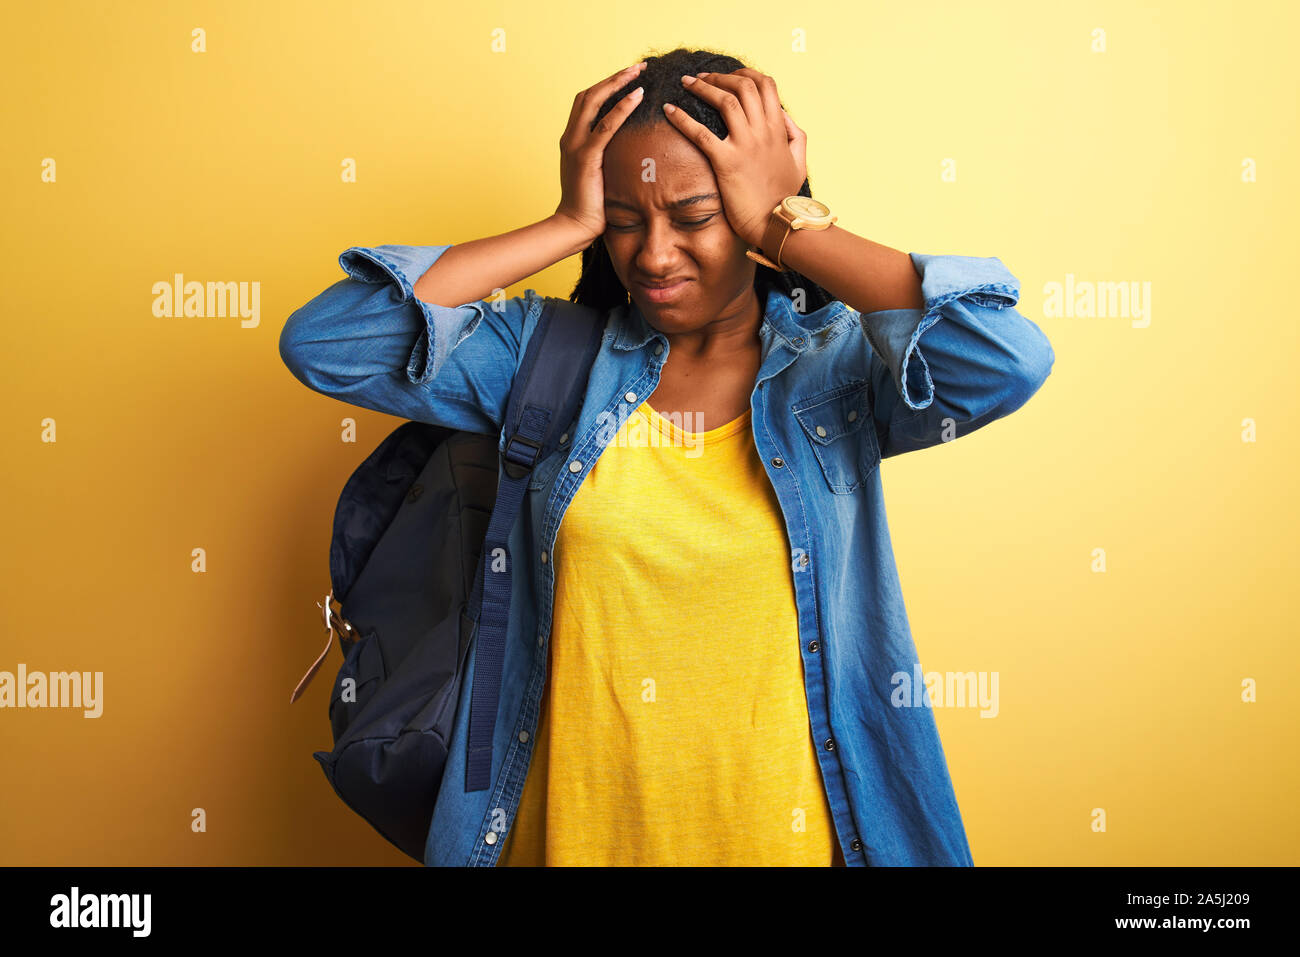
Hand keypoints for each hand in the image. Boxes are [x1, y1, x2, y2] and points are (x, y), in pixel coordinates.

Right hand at [554, 60, 646, 239]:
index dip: (607, 86)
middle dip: (614, 77)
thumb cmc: (591, 207)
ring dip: (618, 83)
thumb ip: (608, 159)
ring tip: (639, 72)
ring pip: (594, 101)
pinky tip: (637, 95)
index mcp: (572, 140)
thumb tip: (632, 152)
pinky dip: (621, 107)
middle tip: (638, 67)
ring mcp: (575, 145)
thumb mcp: (599, 175)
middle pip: (589, 94)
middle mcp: (571, 137)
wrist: (574, 227)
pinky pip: (605, 125)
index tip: (629, 77)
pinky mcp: (586, 157)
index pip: (588, 103)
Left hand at [663, 68, 807, 248]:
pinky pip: (701, 132)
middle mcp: (763, 132)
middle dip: (720, 76)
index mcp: (778, 129)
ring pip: (725, 100)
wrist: (776, 224)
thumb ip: (795, 135)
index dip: (746, 74)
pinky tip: (669, 110)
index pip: (766, 85)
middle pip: (743, 86)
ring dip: (703, 86)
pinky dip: (682, 118)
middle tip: (701, 77)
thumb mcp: (799, 163)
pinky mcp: (726, 162)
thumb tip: (784, 116)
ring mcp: (745, 145)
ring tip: (686, 83)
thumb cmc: (784, 197)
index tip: (730, 76)